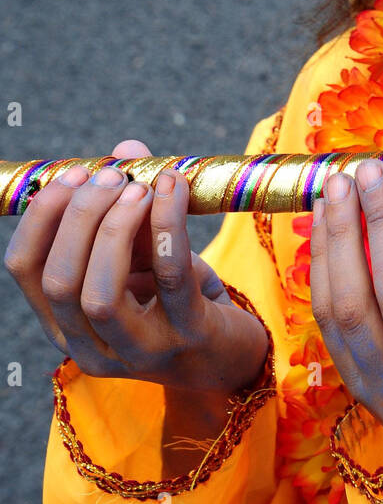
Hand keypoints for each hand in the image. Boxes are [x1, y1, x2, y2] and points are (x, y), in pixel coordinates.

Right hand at [3, 139, 268, 395]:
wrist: (235, 353)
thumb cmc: (181, 300)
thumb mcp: (147, 253)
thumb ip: (130, 206)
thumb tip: (125, 150)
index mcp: (67, 324)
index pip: (26, 270)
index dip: (41, 216)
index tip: (72, 173)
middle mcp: (93, 348)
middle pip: (59, 281)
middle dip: (80, 218)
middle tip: (111, 177)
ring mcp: (140, 351)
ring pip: (100, 293)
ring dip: (115, 227)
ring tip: (140, 188)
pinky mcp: (188, 338)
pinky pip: (170, 277)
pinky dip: (166, 225)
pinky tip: (173, 190)